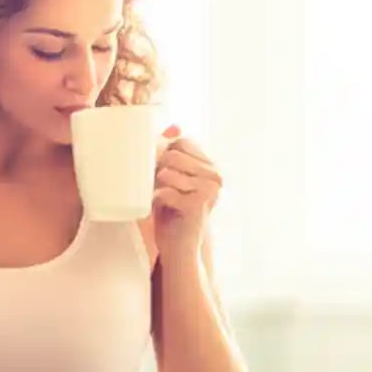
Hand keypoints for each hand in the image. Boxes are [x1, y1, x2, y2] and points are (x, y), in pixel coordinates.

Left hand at [153, 124, 221, 256]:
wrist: (181, 247)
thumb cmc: (174, 210)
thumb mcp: (174, 177)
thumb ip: (174, 152)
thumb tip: (175, 125)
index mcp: (211, 166)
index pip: (181, 142)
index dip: (164, 151)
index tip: (159, 167)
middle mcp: (215, 176)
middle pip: (172, 155)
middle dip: (157, 168)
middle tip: (157, 185)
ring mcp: (208, 191)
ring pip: (166, 173)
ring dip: (156, 185)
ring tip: (160, 196)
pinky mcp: (197, 205)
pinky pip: (164, 191)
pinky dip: (156, 199)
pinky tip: (161, 206)